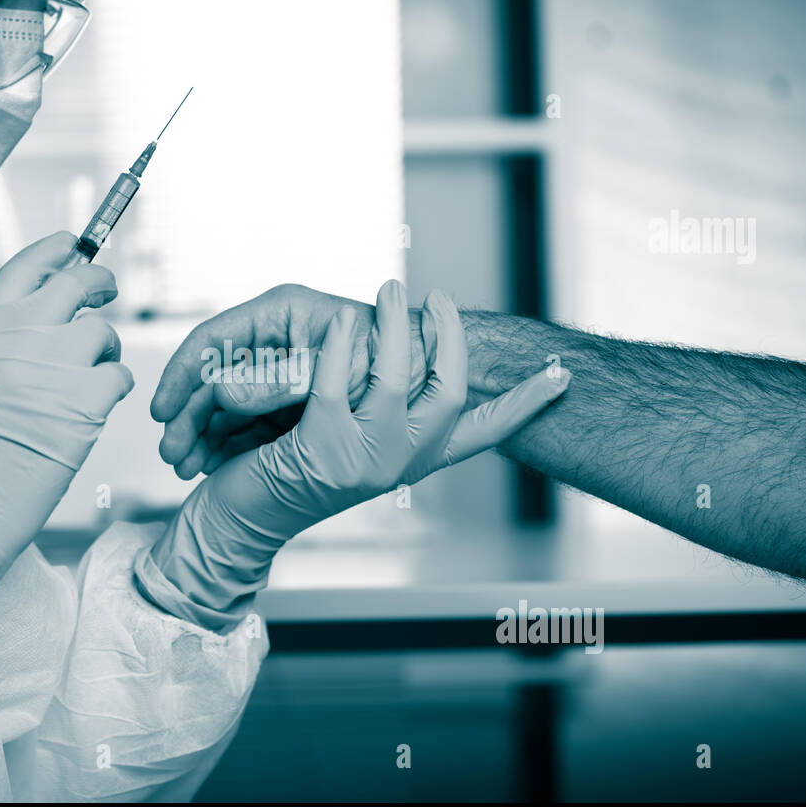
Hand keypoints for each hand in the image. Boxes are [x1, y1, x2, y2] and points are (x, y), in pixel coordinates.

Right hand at [0, 231, 133, 577]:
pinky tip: (94, 411)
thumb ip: (8, 339)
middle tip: (108, 291)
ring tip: (86, 386)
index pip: (28, 265)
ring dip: (105, 354)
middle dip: (100, 282)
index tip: (74, 244)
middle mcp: (21, 334)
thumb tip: (55, 313)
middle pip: (78, 283)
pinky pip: (119, 376)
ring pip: (103, 333)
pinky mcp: (87, 398)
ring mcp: (56, 363)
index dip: (57, 249)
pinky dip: (114, 391)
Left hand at [144, 281, 569, 625]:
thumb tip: (410, 356)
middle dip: (450, 339)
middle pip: (450, 396)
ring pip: (399, 381)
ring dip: (396, 326)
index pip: (483, 434)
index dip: (524, 405)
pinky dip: (345, 345)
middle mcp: (397, 465)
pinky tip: (345, 320)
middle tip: (436, 296)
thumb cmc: (291, 468)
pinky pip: (341, 384)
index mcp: (412, 462)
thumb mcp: (351, 437)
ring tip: (390, 290)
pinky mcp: (320, 453)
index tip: (563, 374)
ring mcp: (362, 462)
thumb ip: (383, 407)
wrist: (241, 517)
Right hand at [151, 284, 427, 478]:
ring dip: (199, 435)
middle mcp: (276, 341)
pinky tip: (203, 465)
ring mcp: (277, 373)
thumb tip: (225, 394)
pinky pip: (237, 421)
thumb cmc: (399, 365)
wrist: (440, 392)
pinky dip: (219, 443)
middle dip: (188, 415)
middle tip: (171, 451)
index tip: (163, 410)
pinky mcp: (281, 402)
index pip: (214, 340)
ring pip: (219, 403)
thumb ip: (281, 381)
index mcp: (282, 315)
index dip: (184, 376)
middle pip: (211, 375)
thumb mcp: (336, 375)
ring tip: (182, 465)